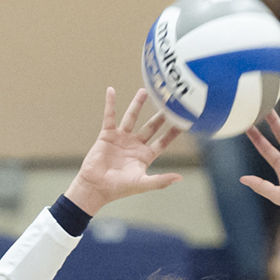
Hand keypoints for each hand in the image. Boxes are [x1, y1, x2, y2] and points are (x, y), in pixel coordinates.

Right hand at [63, 88, 182, 216]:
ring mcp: (121, 138)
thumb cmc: (119, 188)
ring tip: (145, 90)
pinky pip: (109, 116)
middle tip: (169, 102)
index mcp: (145, 156)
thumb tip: (179, 178)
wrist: (96, 187)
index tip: (184, 121)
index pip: (163, 141)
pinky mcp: (107, 135)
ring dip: (137, 104)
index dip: (173, 132)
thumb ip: (161, 181)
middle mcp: (135, 145)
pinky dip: (110, 103)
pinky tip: (111, 91)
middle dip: (159, 115)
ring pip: (132, 117)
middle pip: (151, 126)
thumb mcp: (142, 184)